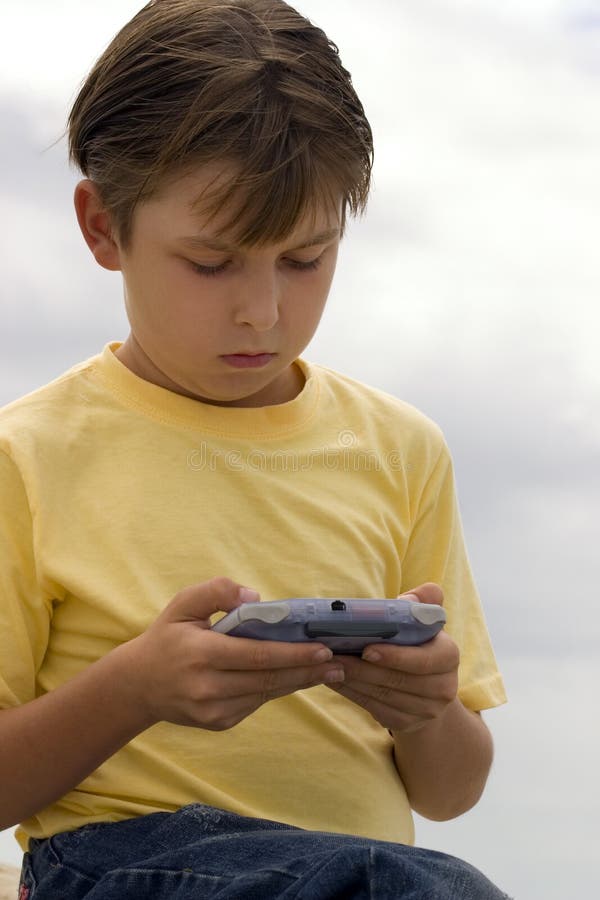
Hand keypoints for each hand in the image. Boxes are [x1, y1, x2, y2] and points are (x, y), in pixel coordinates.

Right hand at [122, 577, 344, 730]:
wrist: (138, 685)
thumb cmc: (166, 637)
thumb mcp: (183, 604)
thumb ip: (217, 591)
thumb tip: (257, 598)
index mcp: (201, 653)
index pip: (257, 656)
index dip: (293, 654)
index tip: (322, 649)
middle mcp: (207, 687)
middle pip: (268, 679)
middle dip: (307, 671)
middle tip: (338, 664)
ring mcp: (212, 710)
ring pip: (265, 694)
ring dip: (299, 682)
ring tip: (329, 672)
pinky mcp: (217, 723)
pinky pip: (255, 703)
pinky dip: (276, 690)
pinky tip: (296, 679)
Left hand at [327, 583, 458, 733]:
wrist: (428, 688)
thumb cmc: (419, 644)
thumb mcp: (424, 621)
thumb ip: (421, 603)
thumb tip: (409, 599)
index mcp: (449, 656)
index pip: (424, 660)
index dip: (395, 656)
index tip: (366, 650)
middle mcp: (443, 687)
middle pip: (398, 680)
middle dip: (362, 668)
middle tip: (333, 655)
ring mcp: (426, 710)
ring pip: (382, 695)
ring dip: (352, 680)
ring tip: (328, 665)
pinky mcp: (407, 723)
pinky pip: (375, 708)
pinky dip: (352, 693)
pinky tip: (334, 679)